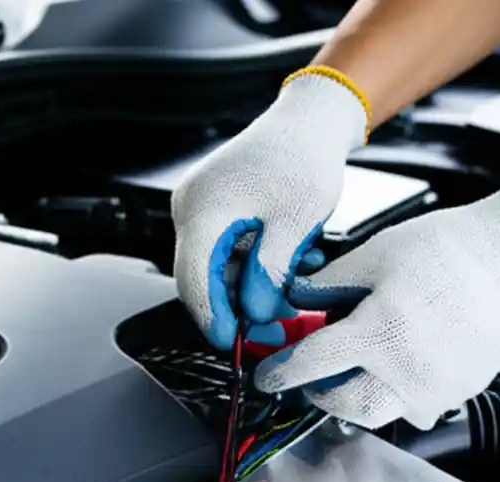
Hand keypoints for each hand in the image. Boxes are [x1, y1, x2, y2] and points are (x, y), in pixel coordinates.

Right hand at [171, 70, 369, 349]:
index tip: (234, 344)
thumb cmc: (304, 158)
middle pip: (200, 277)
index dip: (213, 318)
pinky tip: (285, 269)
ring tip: (291, 297)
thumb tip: (254, 314)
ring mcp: (198, 206)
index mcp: (203, 210)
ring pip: (215, 266)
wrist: (309, 119)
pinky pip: (224, 249)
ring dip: (250, 288)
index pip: (194, 280)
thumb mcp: (296, 223)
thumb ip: (270, 272)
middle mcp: (190, 208)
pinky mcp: (212, 207)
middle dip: (236, 308)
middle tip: (273, 329)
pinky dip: (251, 266)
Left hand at [254, 177, 499, 429]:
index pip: (310, 365)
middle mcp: (405, 371)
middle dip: (320, 395)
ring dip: (359, 399)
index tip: (266, 377)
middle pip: (345, 405)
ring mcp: (437, 387)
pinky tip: (399, 367)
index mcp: (377, 334)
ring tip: (355, 373)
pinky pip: (420, 407)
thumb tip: (296, 298)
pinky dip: (399, 395)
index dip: (280, 372)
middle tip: (311, 380)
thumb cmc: (453, 248)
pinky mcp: (462, 390)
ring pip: (383, 413)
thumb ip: (329, 284)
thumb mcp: (377, 254)